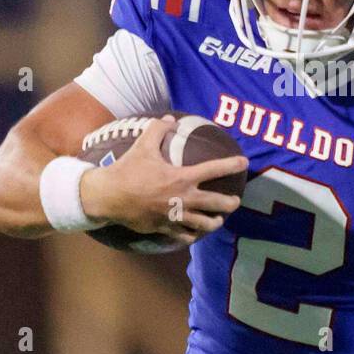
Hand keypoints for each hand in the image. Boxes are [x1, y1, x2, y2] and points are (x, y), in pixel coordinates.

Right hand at [80, 116, 247, 244]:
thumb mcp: (142, 145)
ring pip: (203, 224)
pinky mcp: (164, 228)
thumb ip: (158, 130)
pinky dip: (192, 235)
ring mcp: (174, 216)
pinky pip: (183, 235)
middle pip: (216, 203)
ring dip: (214, 222)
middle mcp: (182, 198)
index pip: (213, 170)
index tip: (244, 162)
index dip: (231, 165)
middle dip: (230, 203)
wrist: (108, 197)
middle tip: (236, 201)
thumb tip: (170, 118)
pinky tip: (195, 233)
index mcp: (181, 177)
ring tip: (218, 220)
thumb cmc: (127, 170)